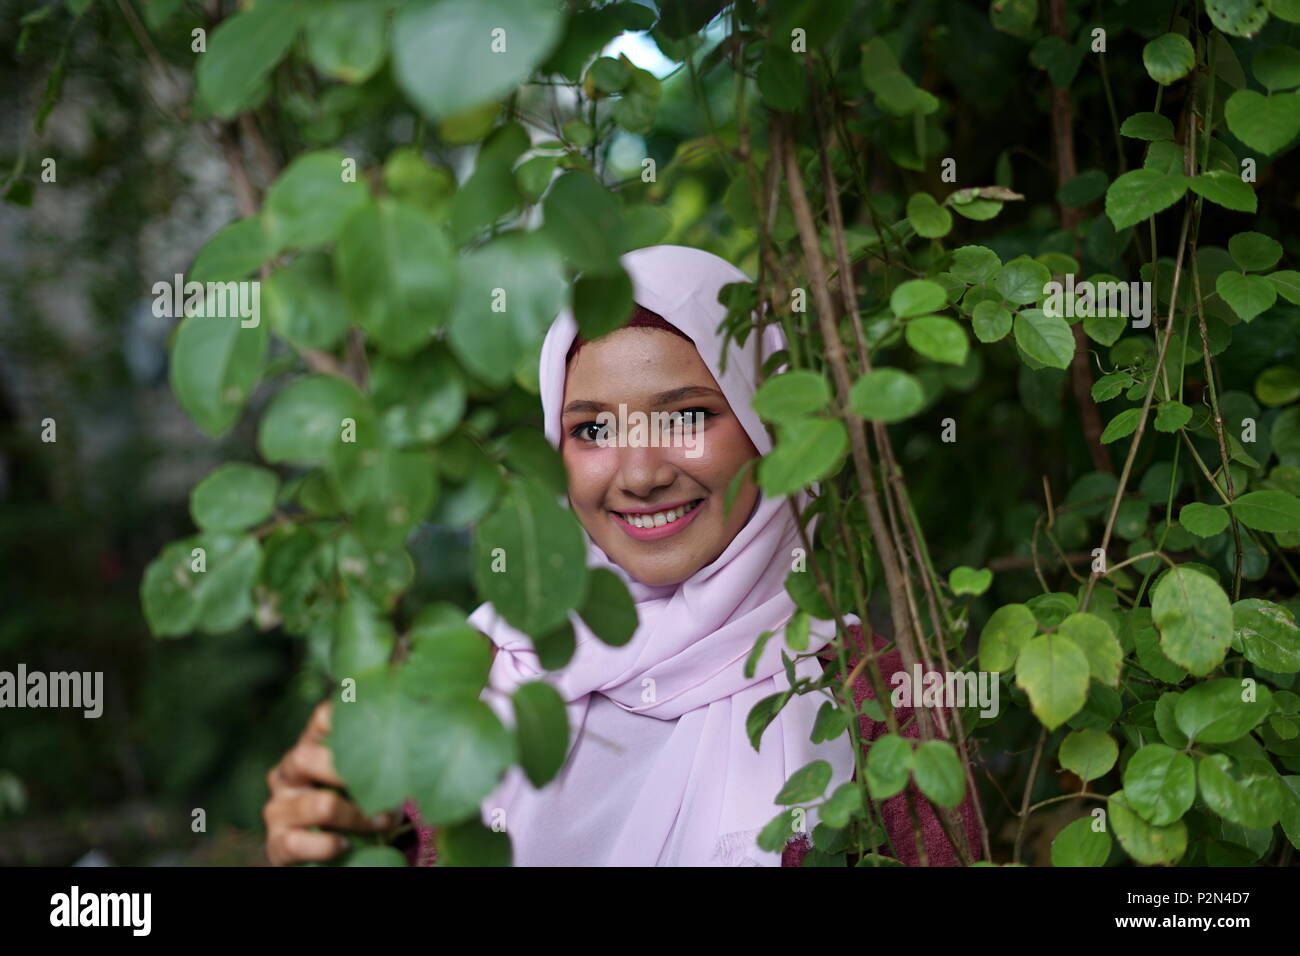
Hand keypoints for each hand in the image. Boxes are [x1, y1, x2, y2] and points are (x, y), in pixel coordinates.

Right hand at [263, 700, 398, 864]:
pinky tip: (345, 845)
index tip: (377, 720)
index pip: (321, 719)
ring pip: (317, 805)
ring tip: (381, 822)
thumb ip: (380, 760)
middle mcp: (288, 772)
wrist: (335, 852)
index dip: (342, 716)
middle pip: (306, 757)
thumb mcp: (368, 779)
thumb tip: (417, 741)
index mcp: (311, 747)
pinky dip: (327, 845)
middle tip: (380, 783)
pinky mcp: (277, 842)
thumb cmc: (358, 805)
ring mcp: (278, 807)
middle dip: (347, 772)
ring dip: (356, 817)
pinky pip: (297, 843)